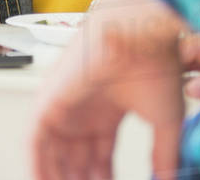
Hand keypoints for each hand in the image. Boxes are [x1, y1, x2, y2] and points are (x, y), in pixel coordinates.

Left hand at [31, 0, 194, 179]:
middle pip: (75, 157)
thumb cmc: (153, 61)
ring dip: (58, 176)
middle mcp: (84, 109)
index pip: (99, 155)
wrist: (139, 34)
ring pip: (53, 152)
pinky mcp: (48, 100)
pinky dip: (37, 164)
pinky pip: (33, 141)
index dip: (102, 177)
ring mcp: (65, 105)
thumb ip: (164, 156)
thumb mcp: (165, 121)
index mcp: (108, 110)